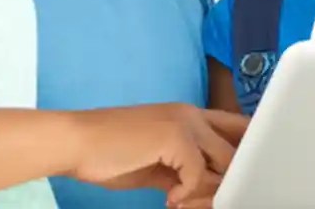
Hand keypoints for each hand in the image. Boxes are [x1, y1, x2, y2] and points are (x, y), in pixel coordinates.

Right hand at [63, 103, 248, 206]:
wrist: (74, 142)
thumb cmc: (107, 154)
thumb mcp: (155, 165)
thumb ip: (181, 172)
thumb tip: (201, 191)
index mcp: (189, 116)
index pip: (235, 129)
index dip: (240, 156)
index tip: (228, 183)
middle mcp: (193, 115)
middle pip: (236, 148)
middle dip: (226, 180)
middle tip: (200, 201)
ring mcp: (186, 123)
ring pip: (224, 161)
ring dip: (208, 190)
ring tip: (183, 202)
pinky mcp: (175, 137)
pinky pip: (198, 173)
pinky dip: (187, 193)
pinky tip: (169, 200)